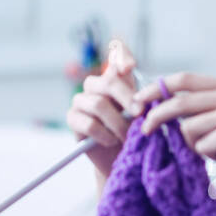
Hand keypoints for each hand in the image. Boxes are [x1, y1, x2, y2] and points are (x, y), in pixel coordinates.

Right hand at [66, 40, 142, 175]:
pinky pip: (89, 123)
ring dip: (117, 123)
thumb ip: (140, 99)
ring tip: (127, 135)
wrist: (119, 159)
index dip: (121, 55)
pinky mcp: (73, 119)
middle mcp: (95, 85)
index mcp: (114, 79)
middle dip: (127, 98)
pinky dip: (104, 134)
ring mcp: (81, 101)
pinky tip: (111, 141)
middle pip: (107, 81)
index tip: (131, 67)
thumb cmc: (132, 133)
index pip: (115, 56)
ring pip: (98, 104)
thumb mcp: (142, 114)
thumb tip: (141, 92)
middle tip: (140, 114)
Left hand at [131, 72, 215, 182]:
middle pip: (178, 101)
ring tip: (211, 150)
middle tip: (144, 129)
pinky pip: (199, 146)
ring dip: (191, 144)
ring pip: (186, 127)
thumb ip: (207, 105)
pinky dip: (206, 156)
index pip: (183, 79)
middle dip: (155, 115)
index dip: (157, 88)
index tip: (139, 99)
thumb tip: (164, 106)